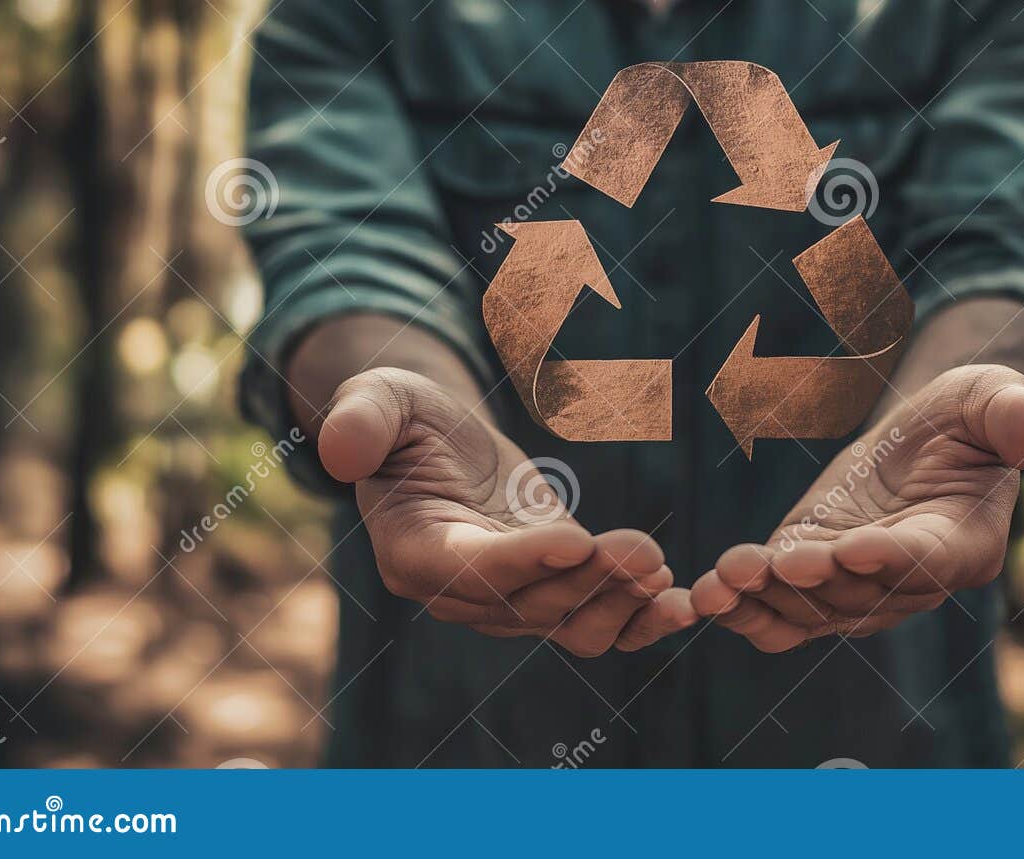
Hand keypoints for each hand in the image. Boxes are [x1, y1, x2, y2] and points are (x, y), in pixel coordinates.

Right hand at [318, 367, 695, 655]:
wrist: (441, 441)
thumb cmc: (405, 415)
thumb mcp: (380, 398)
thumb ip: (361, 420)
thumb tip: (339, 451)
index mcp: (413, 550)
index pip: (467, 568)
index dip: (520, 561)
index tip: (574, 541)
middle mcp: (460, 593)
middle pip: (529, 604)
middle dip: (589, 582)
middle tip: (646, 551)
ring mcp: (508, 602)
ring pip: (569, 624)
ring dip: (619, 605)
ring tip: (663, 573)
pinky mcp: (552, 594)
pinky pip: (599, 623)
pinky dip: (641, 621)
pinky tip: (684, 605)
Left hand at [690, 365, 1023, 651]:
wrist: (920, 440)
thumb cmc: (965, 417)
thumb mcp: (989, 398)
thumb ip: (1011, 412)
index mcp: (964, 543)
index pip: (928, 561)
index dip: (891, 559)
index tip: (852, 548)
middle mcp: (908, 583)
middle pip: (860, 595)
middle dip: (816, 582)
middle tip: (778, 561)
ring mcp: (855, 591)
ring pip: (810, 614)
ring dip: (765, 601)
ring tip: (725, 579)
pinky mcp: (809, 582)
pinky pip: (775, 612)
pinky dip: (739, 610)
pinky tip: (701, 596)